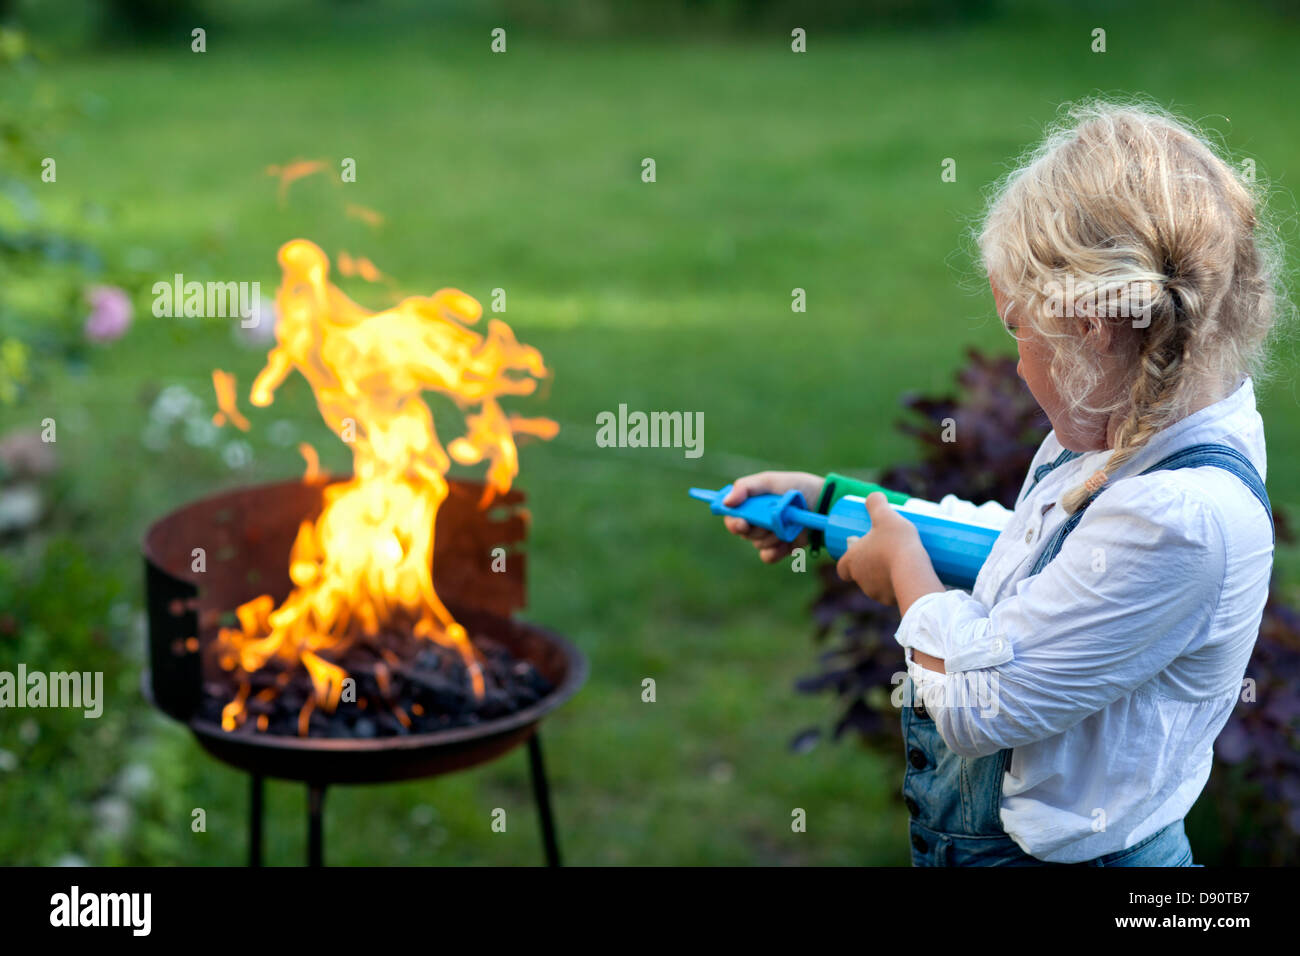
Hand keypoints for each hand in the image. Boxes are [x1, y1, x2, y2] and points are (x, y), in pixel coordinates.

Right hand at [721, 470, 823, 563]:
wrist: (824, 504)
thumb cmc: (797, 487)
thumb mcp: (770, 481)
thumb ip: (746, 488)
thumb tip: (726, 502)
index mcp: (751, 504)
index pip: (731, 516)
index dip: (733, 522)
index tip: (742, 523)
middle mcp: (756, 520)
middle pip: (743, 532)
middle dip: (757, 527)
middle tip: (770, 522)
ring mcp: (769, 535)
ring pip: (757, 544)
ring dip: (771, 536)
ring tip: (786, 525)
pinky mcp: (781, 548)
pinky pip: (767, 556)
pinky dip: (775, 551)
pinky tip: (786, 543)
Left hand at [836, 492, 940, 610]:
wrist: (914, 572)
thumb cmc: (895, 543)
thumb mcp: (885, 516)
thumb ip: (877, 503)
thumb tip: (873, 496)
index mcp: (852, 562)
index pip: (842, 566)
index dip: (849, 558)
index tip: (861, 549)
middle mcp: (860, 580)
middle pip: (861, 574)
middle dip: (871, 564)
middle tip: (886, 551)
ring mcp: (875, 593)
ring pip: (877, 584)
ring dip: (885, 576)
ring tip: (900, 562)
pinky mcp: (892, 602)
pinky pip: (892, 594)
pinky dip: (897, 587)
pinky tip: (909, 578)